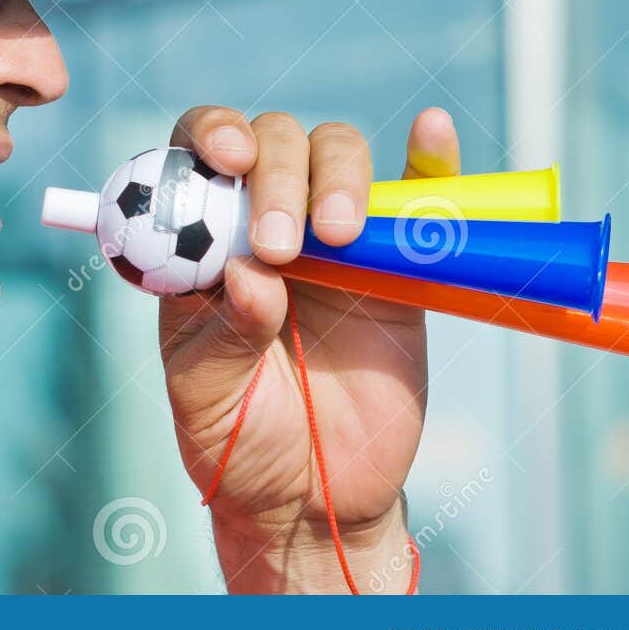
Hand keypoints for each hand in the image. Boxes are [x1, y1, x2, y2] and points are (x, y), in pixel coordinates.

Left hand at [157, 106, 459, 592]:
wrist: (313, 498)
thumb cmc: (238, 441)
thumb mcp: (206, 395)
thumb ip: (223, 334)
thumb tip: (247, 274)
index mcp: (200, 244)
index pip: (196, 157)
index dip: (210, 136)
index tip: (227, 159)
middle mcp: (261, 224)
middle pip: (273, 145)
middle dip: (277, 176)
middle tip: (280, 244)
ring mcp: (331, 241)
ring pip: (336, 156)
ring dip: (336, 176)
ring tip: (336, 237)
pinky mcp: (395, 269)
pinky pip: (414, 200)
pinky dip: (430, 159)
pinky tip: (433, 131)